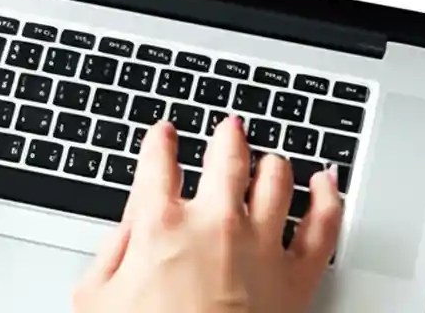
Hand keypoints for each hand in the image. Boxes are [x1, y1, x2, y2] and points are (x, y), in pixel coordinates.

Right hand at [73, 117, 341, 312]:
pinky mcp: (296, 277)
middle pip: (227, 158)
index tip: (164, 134)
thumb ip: (110, 253)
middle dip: (227, 138)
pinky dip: (328, 198)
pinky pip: (323, 225)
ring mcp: (260, 246)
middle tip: (229, 129)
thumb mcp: (96, 299)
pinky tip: (325, 184)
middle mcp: (215, 224)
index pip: (159, 163)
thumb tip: (125, 231)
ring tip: (271, 158)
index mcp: (160, 225)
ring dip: (273, 163)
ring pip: (276, 181)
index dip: (160, 141)